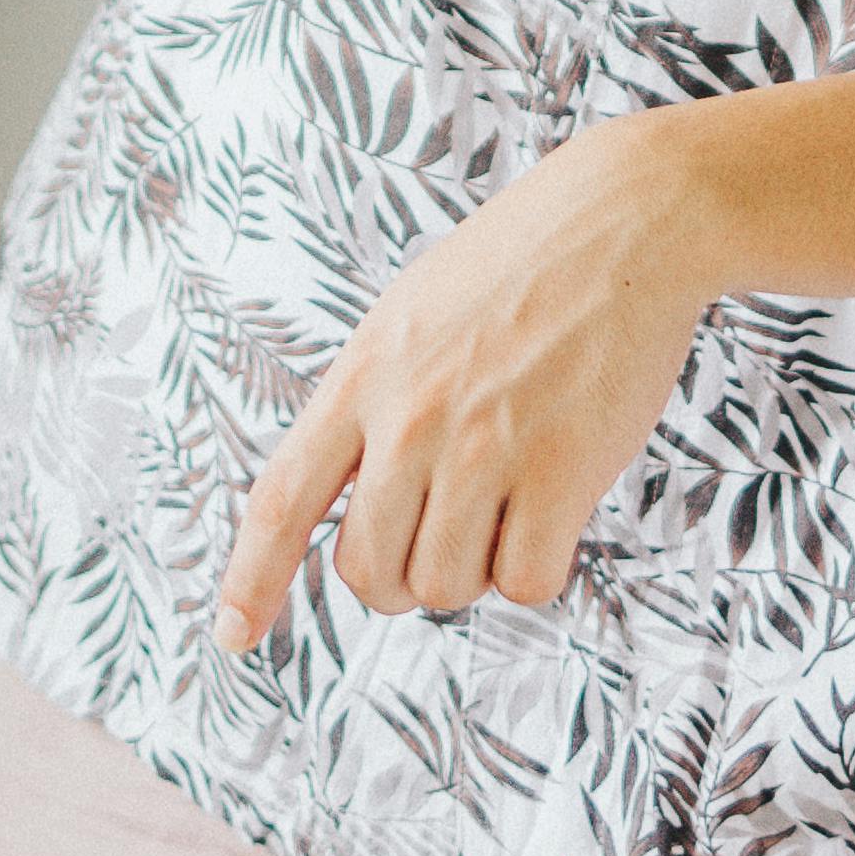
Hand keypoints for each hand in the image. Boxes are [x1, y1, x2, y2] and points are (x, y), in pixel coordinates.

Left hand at [215, 120, 719, 643]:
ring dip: (475, 569)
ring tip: (508, 500)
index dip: (249, 581)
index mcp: (362, 377)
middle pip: (369, 571)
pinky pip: (525, 582)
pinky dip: (536, 568)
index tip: (229, 636)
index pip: (281, 501)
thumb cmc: (520, 265)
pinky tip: (553, 510)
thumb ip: (373, 402)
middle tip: (443, 535)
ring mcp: (484, 447)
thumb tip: (361, 503)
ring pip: (445, 586)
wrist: (625, 219)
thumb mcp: (409, 315)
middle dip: (401, 578)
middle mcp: (410, 419)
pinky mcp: (561, 470)